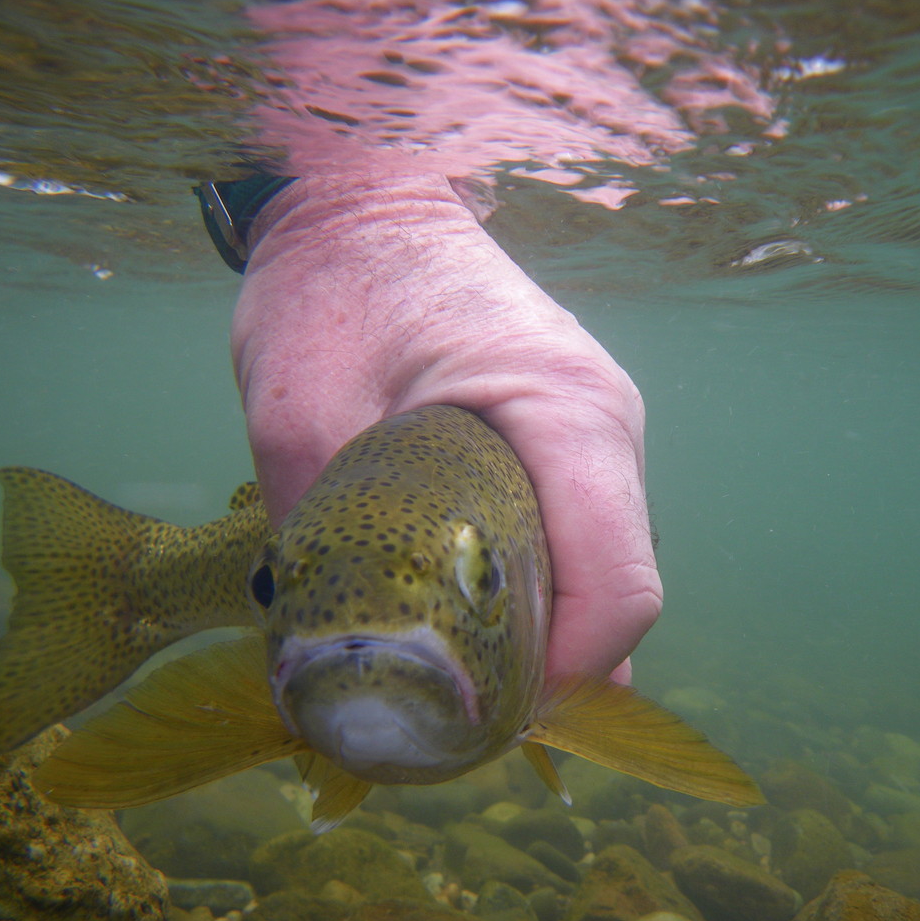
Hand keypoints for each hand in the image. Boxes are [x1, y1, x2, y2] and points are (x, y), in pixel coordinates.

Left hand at [230, 173, 660, 681]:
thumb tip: (316, 662)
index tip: (474, 716)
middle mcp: (609, 428)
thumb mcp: (301, 411)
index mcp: (567, 413)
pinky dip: (536, 594)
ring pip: (602, 574)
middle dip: (546, 674)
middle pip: (619, 595)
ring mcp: (601, 434)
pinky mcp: (573, 441)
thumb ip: (320, 539)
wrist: (363, 204)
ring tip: (447, 672)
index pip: (618, 588)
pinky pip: (579, 540)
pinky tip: (463, 612)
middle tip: (447, 712)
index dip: (560, 680)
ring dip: (541, 639)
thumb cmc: (333, 287)